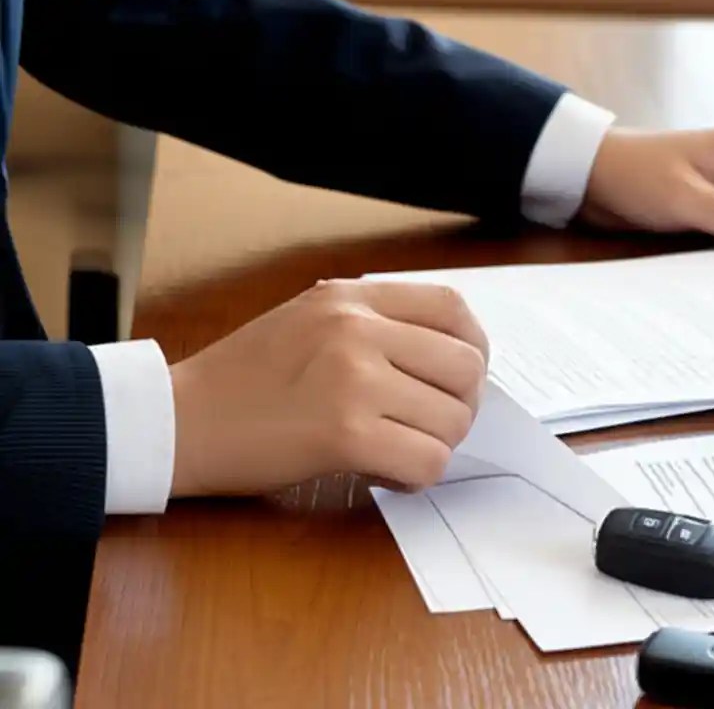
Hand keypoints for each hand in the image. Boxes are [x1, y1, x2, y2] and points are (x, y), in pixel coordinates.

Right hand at [167, 279, 487, 497]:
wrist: (176, 422)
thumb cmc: (242, 380)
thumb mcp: (309, 320)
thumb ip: (374, 324)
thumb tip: (450, 354)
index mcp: (351, 298)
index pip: (453, 309)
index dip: (474, 348)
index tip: (459, 379)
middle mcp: (357, 329)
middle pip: (466, 368)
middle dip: (459, 407)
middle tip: (426, 426)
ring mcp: (353, 379)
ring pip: (452, 420)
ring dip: (434, 446)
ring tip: (394, 450)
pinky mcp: (346, 434)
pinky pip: (427, 461)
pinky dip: (415, 477)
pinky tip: (383, 473)